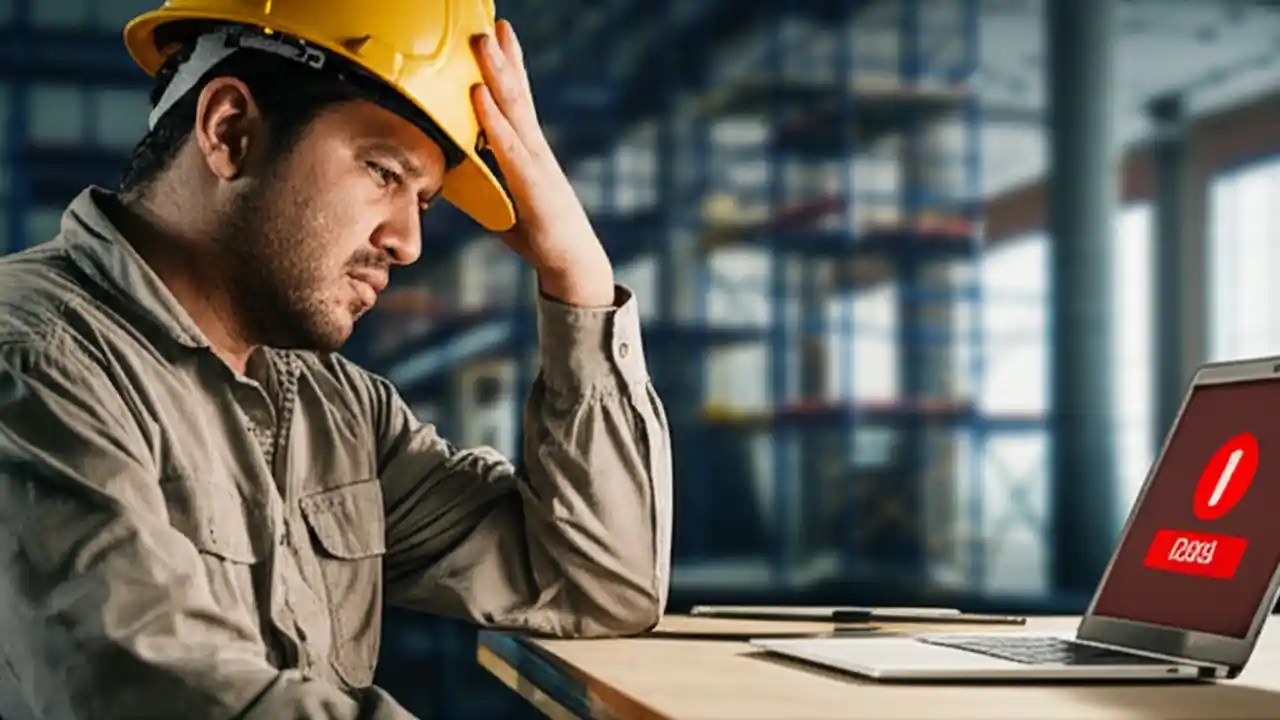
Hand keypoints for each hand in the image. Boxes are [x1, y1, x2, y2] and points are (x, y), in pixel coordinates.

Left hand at [471, 20, 615, 307]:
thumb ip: (484, 182)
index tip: (497, 34)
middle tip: (491, 23)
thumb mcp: (505, 203)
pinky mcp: (533, 184)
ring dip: (496, 74)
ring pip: (514, 110)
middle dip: (503, 57)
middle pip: (517, 95)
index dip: (508, 67)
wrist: (571, 265)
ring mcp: (537, 164)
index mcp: (529, 152)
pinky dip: (492, 118)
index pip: (517, 102)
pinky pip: (508, 145)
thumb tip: (454, 169)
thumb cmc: (539, 235)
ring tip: (483, 42)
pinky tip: (480, 96)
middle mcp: (536, 150)